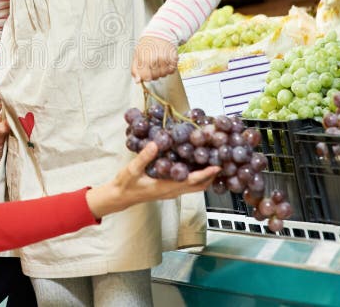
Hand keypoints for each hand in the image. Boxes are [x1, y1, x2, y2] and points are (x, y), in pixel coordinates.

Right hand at [85, 142, 219, 218]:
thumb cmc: (125, 185)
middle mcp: (172, 191)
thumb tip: (157, 143)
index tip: (218, 165)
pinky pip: (188, 184)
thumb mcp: (132, 169)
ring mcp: (171, 191)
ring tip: (211, 159)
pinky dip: (196, 176)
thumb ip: (144, 157)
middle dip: (211, 175)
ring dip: (205, 176)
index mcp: (166, 187)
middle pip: (199, 186)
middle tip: (220, 159)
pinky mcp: (168, 189)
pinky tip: (194, 163)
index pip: (192, 181)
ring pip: (195, 186)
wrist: (119, 197)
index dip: (206, 173)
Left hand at [131, 36, 178, 82]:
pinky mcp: (174, 58)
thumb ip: (135, 69)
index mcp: (145, 59)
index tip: (146, 73)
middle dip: (153, 74)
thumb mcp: (137, 55)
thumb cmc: (147, 45)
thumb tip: (137, 81)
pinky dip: (168, 69)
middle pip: (155, 77)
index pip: (146, 77)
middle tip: (152, 66)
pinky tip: (165, 63)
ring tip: (158, 64)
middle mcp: (156, 59)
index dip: (146, 77)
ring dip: (161, 72)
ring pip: (164, 75)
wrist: (160, 33)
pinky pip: (172, 71)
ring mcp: (166, 58)